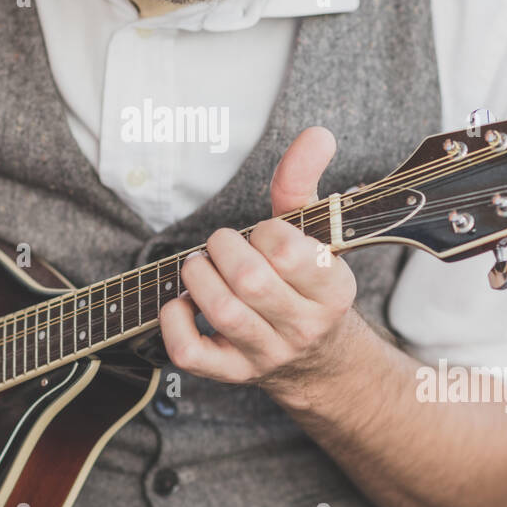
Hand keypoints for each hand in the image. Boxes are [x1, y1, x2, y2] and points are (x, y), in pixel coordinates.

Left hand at [157, 126, 358, 395]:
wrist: (319, 360)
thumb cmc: (306, 284)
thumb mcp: (314, 236)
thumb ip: (305, 184)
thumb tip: (316, 134)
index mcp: (331, 289)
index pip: (290, 252)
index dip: (266, 232)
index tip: (264, 234)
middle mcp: (303, 326)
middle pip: (250, 281)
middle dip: (224, 249)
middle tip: (222, 245)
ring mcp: (267, 353)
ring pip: (223, 313)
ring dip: (199, 277)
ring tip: (201, 266)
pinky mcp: (232, 372)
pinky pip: (191, 354)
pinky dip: (174, 322)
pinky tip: (182, 303)